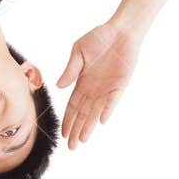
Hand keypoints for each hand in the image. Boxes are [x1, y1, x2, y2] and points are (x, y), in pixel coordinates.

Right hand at [57, 22, 140, 147]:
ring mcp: (107, 88)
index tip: (62, 134)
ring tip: (82, 140)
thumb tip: (58, 86)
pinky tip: (101, 121)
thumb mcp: (78, 51)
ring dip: (89, 126)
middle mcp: (94, 89)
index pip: (73, 106)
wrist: (120, 30)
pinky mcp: (120, 84)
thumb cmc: (99, 37)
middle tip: (71, 147)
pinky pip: (113, 100)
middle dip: (76, 130)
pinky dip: (107, 110)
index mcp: (82, 82)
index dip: (67, 120)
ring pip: (96, 111)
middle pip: (83, 114)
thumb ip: (70, 69)